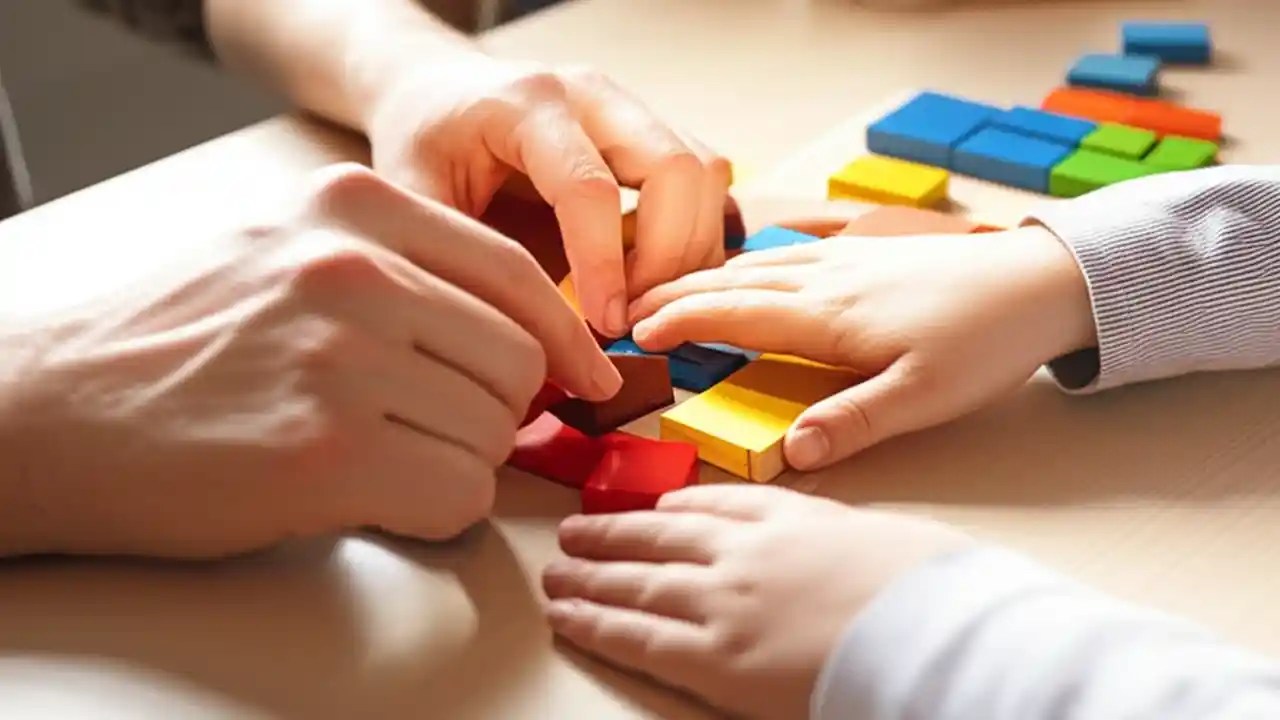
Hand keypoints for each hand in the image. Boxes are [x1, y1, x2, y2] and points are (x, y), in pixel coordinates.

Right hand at [0, 164, 620, 557]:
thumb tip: (527, 339)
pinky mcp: (327, 454)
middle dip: (498, 410)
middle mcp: (352, 270)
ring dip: (458, 461)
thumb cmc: (179, 341)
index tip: (583, 378)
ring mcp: (342, 360)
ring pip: (494, 433)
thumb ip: (403, 274)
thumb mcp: (287, 253)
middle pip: (517, 361)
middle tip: (438, 431)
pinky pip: (459, 495)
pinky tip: (374, 499)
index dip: (563, 339)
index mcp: (351, 208)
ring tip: (382, 459)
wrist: (53, 410)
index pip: (514, 274)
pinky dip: (436, 511)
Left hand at [364, 54, 731, 336]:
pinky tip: (656, 278)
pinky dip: (696, 235)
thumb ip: (461, 254)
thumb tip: (515, 335)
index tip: (606, 326)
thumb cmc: (424, 142)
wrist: (439, 89)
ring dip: (691, 249)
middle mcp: (593, 95)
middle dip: (668, 257)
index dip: (605, 265)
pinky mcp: (652, 128)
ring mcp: (631, 106)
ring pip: (704, 172)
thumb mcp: (415, 195)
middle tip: (635, 318)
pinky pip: (705, 179)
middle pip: (676, 168)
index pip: (590, 187)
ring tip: (648, 304)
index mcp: (528, 105)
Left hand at [542, 484, 971, 718]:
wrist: (932, 633)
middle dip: (613, 534)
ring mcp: (723, 600)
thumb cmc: (929, 589)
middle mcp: (744, 550)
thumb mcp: (889, 537)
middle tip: (576, 532)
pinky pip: (638, 636)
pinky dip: (595, 623)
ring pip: (637, 582)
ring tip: (557, 572)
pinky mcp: (712, 658)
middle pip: (661, 536)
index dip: (675, 504)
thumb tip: (837, 545)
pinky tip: (566, 615)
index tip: (654, 505)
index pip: (717, 502)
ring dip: (589, 576)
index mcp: (790, 515)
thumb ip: (841, 536)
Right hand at [629, 226, 1096, 468]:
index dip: (682, 322)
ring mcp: (846, 259)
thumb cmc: (985, 343)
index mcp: (829, 318)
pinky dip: (750, 259)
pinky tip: (750, 263)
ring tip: (671, 285)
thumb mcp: (924, 398)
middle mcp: (826, 280)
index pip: (736, 316)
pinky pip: (788, 250)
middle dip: (677, 292)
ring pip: (757, 261)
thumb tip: (791, 454)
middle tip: (629, 305)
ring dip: (707, 274)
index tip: (636, 332)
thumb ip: (853, 422)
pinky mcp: (867, 251)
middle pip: (734, 282)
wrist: (1042, 280)